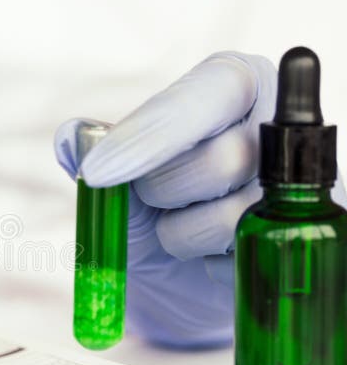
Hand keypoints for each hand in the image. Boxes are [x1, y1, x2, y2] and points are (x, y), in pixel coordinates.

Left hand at [55, 52, 278, 346]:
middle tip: (151, 199)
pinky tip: (202, 257)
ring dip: (178, 234)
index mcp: (235, 87)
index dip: (149, 133)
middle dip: (162, 190)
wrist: (175, 277)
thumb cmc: (149, 209)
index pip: (211, 91)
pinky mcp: (292, 242)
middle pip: (224, 159)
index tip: (98, 170)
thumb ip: (94, 152)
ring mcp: (293, 190)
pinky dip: (202, 263)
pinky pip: (243, 261)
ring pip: (233, 215)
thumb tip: (71, 138)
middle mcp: (276, 127)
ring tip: (176, 228)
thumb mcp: (115, 178)